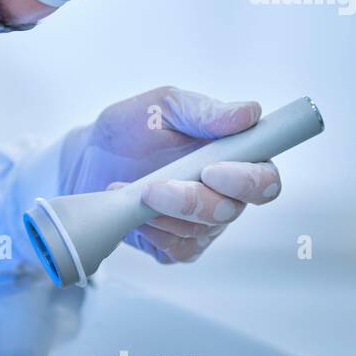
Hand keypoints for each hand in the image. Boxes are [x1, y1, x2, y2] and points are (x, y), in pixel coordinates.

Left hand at [65, 86, 282, 264]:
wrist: (89, 159)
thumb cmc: (131, 129)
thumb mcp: (162, 107)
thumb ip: (204, 110)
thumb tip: (248, 112)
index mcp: (233, 157)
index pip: (265, 178)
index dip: (249, 180)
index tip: (212, 169)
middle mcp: (225, 193)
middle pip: (233, 210)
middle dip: (194, 201)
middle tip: (157, 186)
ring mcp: (202, 222)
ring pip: (201, 230)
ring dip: (165, 212)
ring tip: (136, 190)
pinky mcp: (177, 243)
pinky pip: (178, 249)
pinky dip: (154, 231)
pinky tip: (136, 212)